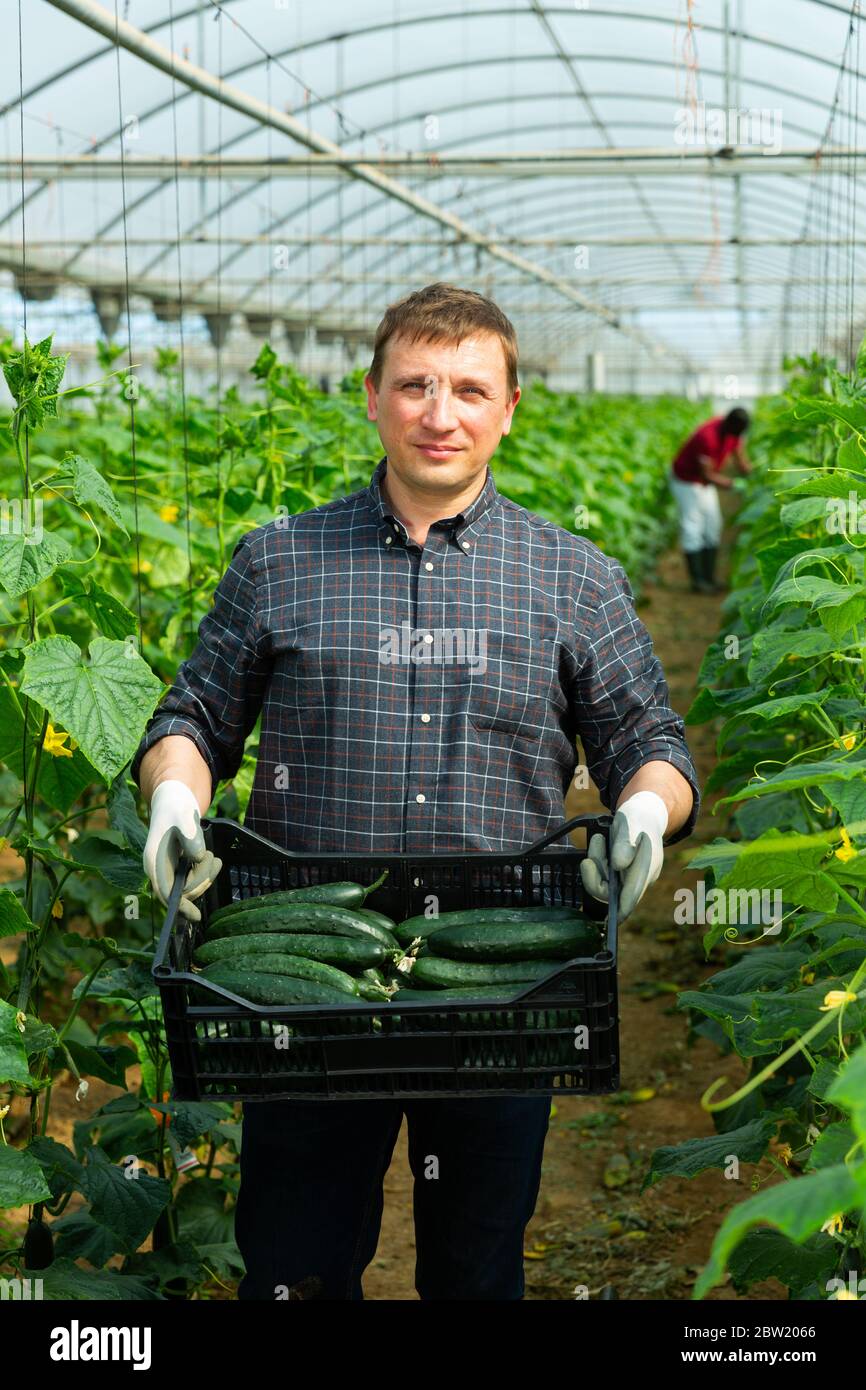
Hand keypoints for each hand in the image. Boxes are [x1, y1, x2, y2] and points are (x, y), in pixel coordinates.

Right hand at [143, 779, 221, 922]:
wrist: (174, 802)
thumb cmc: (176, 808)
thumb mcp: (184, 816)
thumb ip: (191, 835)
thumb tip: (198, 857)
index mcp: (153, 860)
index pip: (165, 891)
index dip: (180, 905)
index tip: (196, 916)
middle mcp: (157, 870)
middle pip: (182, 892)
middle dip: (203, 880)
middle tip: (215, 860)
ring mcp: (166, 871)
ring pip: (190, 888)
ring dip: (207, 875)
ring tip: (216, 859)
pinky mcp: (177, 870)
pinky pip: (194, 881)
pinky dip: (206, 873)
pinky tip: (215, 861)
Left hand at [580, 791, 668, 920]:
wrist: (643, 811)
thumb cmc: (638, 818)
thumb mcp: (631, 824)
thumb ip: (625, 844)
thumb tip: (619, 864)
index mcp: (648, 867)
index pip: (632, 895)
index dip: (620, 908)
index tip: (609, 919)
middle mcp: (641, 877)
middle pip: (616, 893)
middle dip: (596, 879)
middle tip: (587, 859)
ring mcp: (632, 876)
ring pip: (608, 883)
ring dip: (597, 864)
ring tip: (598, 840)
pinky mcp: (623, 872)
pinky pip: (606, 875)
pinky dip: (598, 861)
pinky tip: (600, 842)